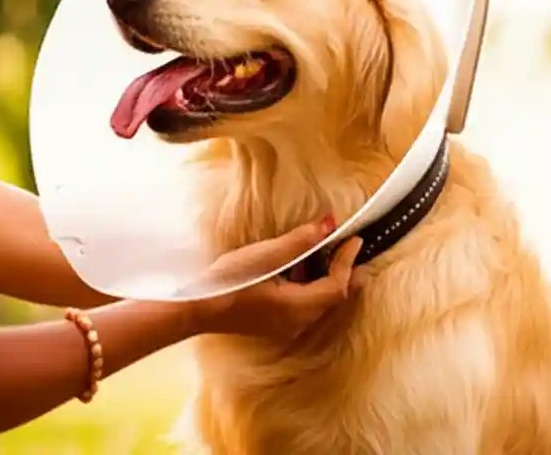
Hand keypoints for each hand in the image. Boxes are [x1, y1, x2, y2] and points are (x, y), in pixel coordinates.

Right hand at [189, 215, 366, 341]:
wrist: (196, 308)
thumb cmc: (226, 283)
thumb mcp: (266, 255)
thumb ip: (300, 241)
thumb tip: (328, 225)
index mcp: (298, 308)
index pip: (338, 286)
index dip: (348, 261)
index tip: (354, 239)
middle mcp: (298, 322)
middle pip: (334, 297)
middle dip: (346, 271)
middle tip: (352, 247)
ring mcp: (287, 325)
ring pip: (321, 301)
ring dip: (328, 277)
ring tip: (328, 251)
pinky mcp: (276, 322)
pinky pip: (306, 304)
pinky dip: (312, 284)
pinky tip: (300, 267)